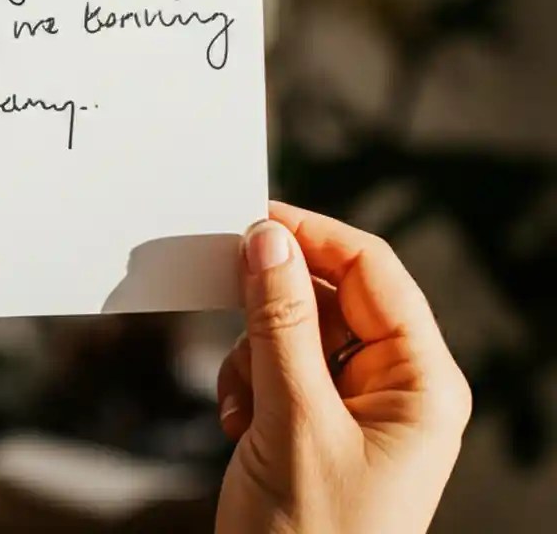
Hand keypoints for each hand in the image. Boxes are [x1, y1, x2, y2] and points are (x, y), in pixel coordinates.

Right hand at [215, 202, 471, 532]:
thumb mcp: (294, 421)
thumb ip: (280, 325)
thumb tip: (266, 242)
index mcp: (421, 383)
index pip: (374, 273)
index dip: (314, 237)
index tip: (252, 220)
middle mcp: (393, 387)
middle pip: (331, 298)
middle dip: (273, 307)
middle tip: (224, 297)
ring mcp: (351, 407)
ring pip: (293, 331)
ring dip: (252, 354)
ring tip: (240, 404)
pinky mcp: (311, 423)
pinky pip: (273, 368)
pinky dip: (244, 383)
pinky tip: (236, 423)